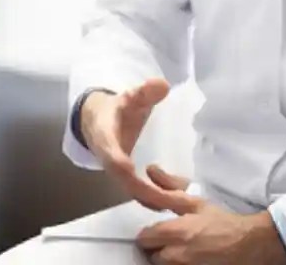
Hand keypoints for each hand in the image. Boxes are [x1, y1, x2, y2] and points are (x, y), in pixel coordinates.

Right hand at [80, 78, 184, 210]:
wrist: (96, 122)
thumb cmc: (115, 110)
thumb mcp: (128, 97)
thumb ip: (144, 92)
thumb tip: (162, 84)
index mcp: (106, 140)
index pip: (112, 157)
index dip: (123, 166)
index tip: (142, 170)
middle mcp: (110, 163)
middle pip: (129, 185)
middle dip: (156, 195)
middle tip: (185, 200)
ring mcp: (119, 175)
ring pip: (138, 194)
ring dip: (163, 201)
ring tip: (189, 201)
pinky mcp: (129, 181)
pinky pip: (144, 195)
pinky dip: (163, 198)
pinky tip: (182, 194)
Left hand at [136, 166, 285, 264]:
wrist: (251, 244)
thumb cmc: (223, 222)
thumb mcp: (196, 203)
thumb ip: (169, 189)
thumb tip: (151, 170)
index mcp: (174, 232)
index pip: (143, 238)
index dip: (149, 235)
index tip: (157, 233)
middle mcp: (176, 255)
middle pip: (151, 256)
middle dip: (156, 249)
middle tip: (171, 243)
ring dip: (168, 260)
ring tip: (182, 252)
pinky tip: (191, 259)